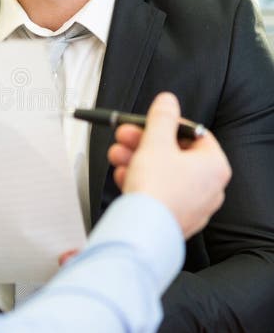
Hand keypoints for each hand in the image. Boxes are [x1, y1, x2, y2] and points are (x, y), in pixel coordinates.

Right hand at [107, 92, 230, 237]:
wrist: (142, 231)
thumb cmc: (155, 190)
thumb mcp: (156, 142)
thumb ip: (162, 117)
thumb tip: (167, 101)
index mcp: (215, 166)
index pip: (194, 134)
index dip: (167, 124)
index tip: (148, 122)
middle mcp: (210, 187)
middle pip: (174, 154)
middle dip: (143, 143)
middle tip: (125, 136)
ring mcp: (193, 206)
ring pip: (163, 174)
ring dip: (137, 161)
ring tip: (117, 156)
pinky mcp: (175, 219)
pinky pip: (159, 193)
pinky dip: (141, 183)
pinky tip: (124, 177)